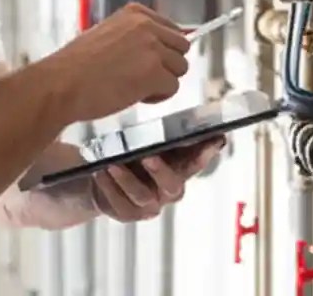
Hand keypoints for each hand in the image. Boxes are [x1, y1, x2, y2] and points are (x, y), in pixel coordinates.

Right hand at [38, 3, 190, 123]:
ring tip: (135, 87)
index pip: (172, 29)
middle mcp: (147, 26)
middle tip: (142, 78)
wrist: (61, 84)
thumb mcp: (107, 36)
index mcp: (135, 13)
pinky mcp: (154, 73)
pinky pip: (173, 87)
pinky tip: (135, 96)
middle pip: (182, 47)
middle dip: (167, 65)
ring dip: (162, 81)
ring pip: (180, 68)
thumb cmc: (77, 66)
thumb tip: (160, 51)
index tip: (146, 62)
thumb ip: (134, 38)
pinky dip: (157, 96)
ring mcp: (152, 48)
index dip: (162, 50)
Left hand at [89, 136, 225, 222]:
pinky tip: (100, 173)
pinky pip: (120, 204)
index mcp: (179, 167)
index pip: (198, 160)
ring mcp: (149, 205)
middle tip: (148, 156)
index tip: (212, 140)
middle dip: (161, 171)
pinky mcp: (128, 213)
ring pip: (142, 196)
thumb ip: (162, 131)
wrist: (101, 175)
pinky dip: (109, 187)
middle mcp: (169, 189)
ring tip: (112, 164)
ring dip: (127, 179)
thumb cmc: (131, 153)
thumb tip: (171, 99)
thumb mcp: (146, 140)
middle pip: (173, 185)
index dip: (206, 154)